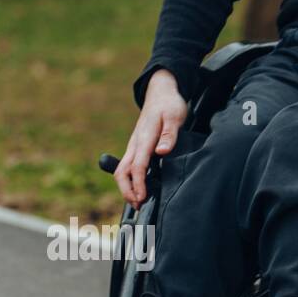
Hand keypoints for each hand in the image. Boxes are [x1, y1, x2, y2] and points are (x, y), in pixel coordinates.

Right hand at [115, 69, 186, 206]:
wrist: (160, 91)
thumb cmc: (169, 104)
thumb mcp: (175, 116)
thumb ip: (169, 135)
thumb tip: (162, 151)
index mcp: (144, 138)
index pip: (137, 166)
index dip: (138, 184)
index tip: (141, 198)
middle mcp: (135, 143)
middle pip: (122, 172)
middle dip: (127, 191)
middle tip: (138, 205)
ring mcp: (134, 145)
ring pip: (122, 170)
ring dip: (127, 188)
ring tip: (138, 201)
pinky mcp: (136, 147)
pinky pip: (128, 166)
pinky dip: (130, 180)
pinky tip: (139, 188)